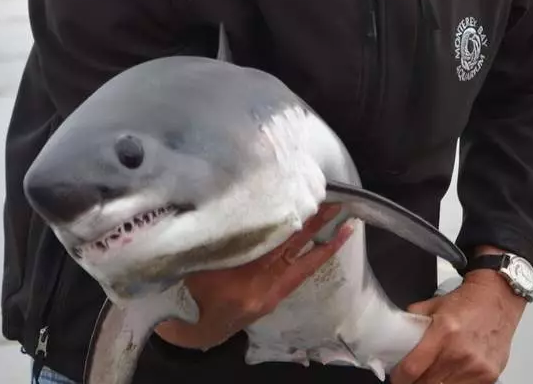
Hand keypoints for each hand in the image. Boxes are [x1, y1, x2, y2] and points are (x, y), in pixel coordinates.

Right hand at [155, 204, 353, 349]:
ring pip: (303, 267)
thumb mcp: (198, 265)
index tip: (309, 198)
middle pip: (295, 251)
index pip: (277, 243)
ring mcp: (271, 297)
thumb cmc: (188, 295)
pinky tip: (322, 247)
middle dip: (317, 227)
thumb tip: (232, 210)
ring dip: (322, 245)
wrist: (192, 334)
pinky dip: (310, 259)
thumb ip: (219, 242)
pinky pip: (297, 276)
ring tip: (344, 226)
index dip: (295, 220)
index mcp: (246, 278)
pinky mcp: (272, 301)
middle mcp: (265, 288)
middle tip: (337, 205)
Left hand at [391, 270, 526, 383]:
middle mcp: (460, 353)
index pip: (413, 368)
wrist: (498, 300)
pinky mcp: (488, 377)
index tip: (397, 375)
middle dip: (415, 381)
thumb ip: (414, 319)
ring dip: (434, 383)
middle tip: (412, 375)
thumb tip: (396, 333)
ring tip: (430, 374)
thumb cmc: (467, 301)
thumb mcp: (434, 303)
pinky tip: (449, 374)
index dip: (400, 376)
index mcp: (443, 332)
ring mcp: (476, 368)